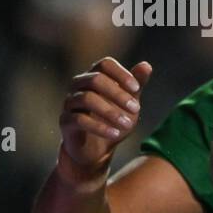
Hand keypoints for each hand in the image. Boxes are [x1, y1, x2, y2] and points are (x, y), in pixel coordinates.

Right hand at [58, 57, 152, 178]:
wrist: (96, 148)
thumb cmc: (113, 120)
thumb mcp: (128, 102)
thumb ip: (136, 85)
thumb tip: (146, 65)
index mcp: (95, 77)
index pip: (105, 64)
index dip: (121, 74)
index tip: (137, 88)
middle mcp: (79, 86)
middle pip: (95, 79)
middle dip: (118, 94)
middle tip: (136, 108)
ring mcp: (70, 102)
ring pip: (86, 98)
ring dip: (110, 112)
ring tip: (128, 124)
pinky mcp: (65, 121)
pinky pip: (79, 119)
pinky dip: (100, 127)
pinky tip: (115, 134)